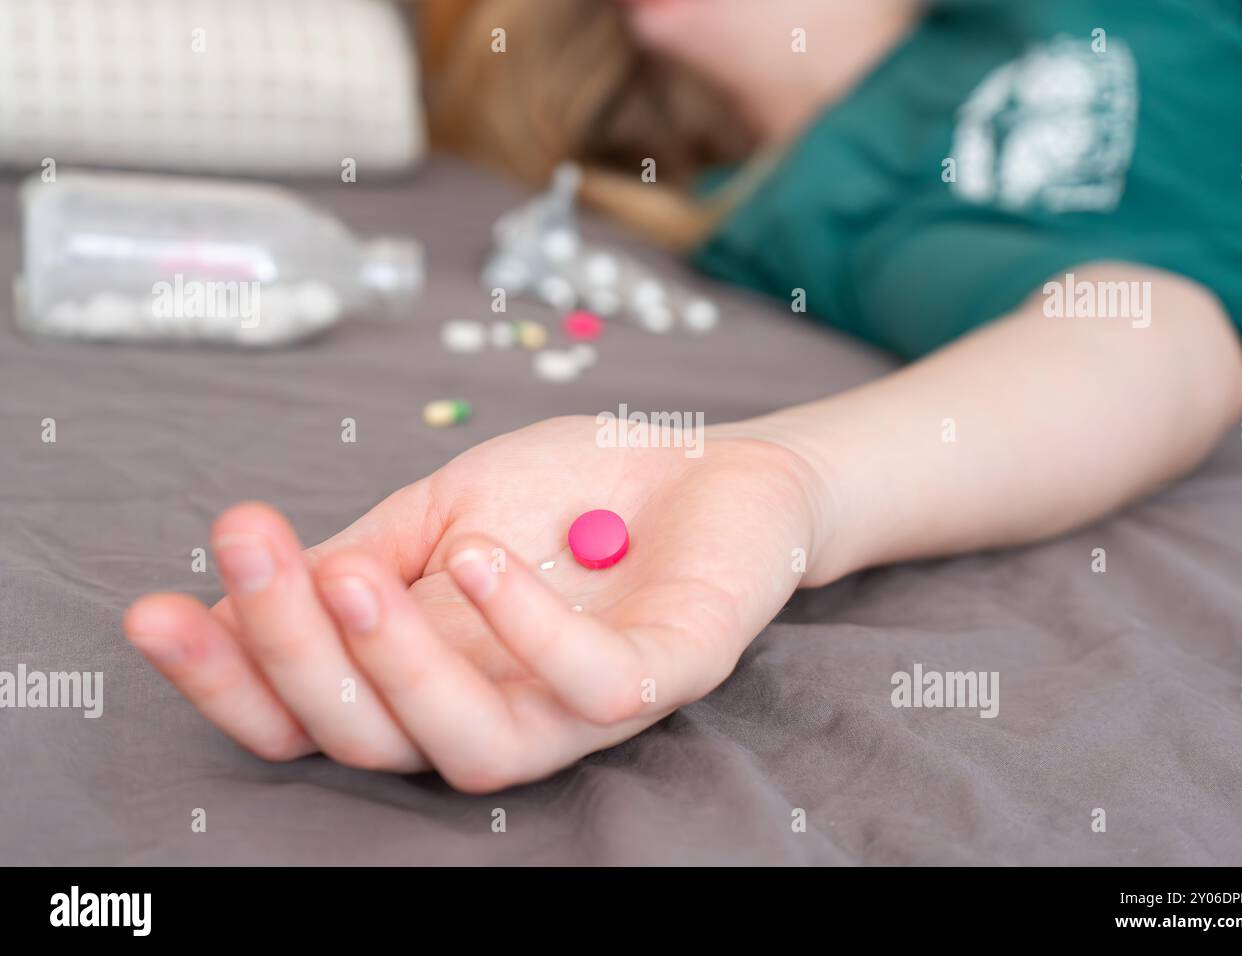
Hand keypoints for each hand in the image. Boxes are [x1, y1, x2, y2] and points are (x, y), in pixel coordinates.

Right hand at [124, 415, 821, 790]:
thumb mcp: (443, 506)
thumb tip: (249, 588)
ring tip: (352, 572)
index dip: (229, 675)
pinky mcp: (662, 675)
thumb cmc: (571, 492)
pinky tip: (479, 556)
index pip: (312, 709)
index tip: (155, 606)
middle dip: (292, 656)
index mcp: (428, 671)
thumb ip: (365, 551)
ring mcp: (577, 705)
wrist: (705, 461)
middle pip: (369, 739)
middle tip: (250, 550)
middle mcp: (492, 706)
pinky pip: (588, 687)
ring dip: (396, 665)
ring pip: (467, 746)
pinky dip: (525, 630)